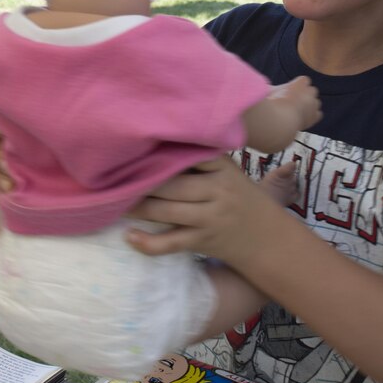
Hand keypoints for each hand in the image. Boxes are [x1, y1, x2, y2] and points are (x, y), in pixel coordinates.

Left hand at [126, 155, 262, 260]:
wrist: (269, 239)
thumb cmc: (240, 198)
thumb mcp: (230, 172)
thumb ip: (203, 158)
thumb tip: (160, 139)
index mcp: (222, 168)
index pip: (190, 155)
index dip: (161, 152)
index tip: (135, 146)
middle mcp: (217, 191)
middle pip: (172, 185)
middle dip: (142, 182)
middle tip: (114, 176)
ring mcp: (210, 218)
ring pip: (167, 212)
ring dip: (137, 207)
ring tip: (113, 200)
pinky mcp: (203, 242)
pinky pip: (172, 243)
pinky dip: (148, 242)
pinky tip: (129, 236)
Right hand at [272, 76, 321, 131]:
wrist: (281, 119)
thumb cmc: (273, 103)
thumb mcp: (268, 90)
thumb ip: (271, 86)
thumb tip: (265, 85)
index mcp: (301, 82)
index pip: (304, 80)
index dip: (296, 86)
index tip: (289, 91)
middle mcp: (310, 91)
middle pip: (311, 90)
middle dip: (304, 95)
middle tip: (293, 101)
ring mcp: (314, 104)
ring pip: (316, 102)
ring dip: (309, 105)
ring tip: (297, 111)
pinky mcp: (315, 116)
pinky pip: (318, 114)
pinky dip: (311, 116)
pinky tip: (302, 119)